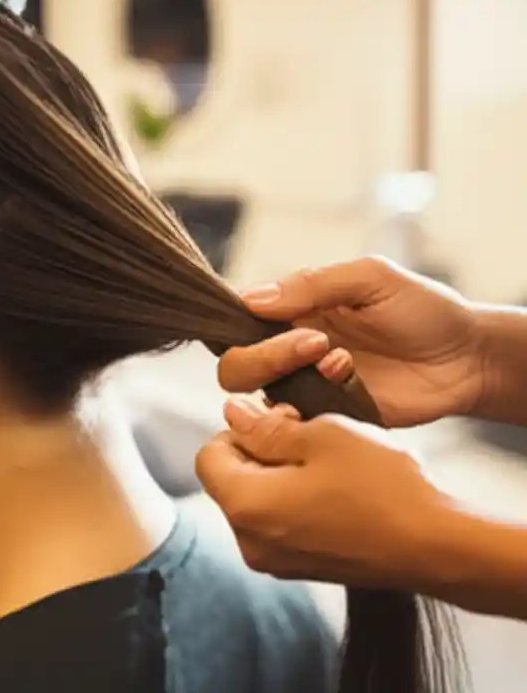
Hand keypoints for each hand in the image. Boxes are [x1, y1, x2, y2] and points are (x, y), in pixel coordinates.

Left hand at [196, 398, 452, 588]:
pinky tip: (338, 492)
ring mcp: (274, 561)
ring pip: (257, 501)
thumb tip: (232, 415)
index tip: (282, 421)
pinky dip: (296, 502)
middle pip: (230, 480)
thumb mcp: (323, 436)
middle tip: (310, 438)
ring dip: (281, 476)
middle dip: (261, 453)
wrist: (437, 548)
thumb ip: (267, 427)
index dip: (240, 431)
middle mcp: (248, 541)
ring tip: (329, 465)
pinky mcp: (299, 569)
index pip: (208, 455)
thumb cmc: (382, 487)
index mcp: (245, 506)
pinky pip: (280, 525)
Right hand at [218, 256, 484, 426]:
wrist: (468, 358)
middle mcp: (289, 354)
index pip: (237, 322)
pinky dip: (313, 411)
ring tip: (343, 364)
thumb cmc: (422, 309)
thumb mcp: (370, 278)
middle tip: (317, 344)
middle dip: (264, 358)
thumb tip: (251, 299)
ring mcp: (307, 391)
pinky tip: (349, 386)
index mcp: (292, 314)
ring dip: (292, 381)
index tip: (291, 319)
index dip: (244, 324)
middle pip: (235, 369)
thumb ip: (312, 284)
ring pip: (258, 400)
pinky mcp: (328, 420)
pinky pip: (297, 426)